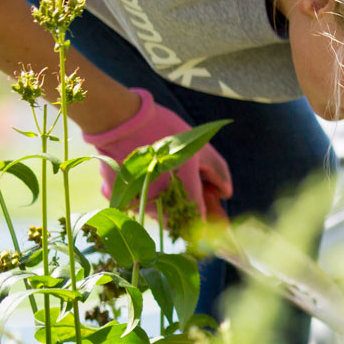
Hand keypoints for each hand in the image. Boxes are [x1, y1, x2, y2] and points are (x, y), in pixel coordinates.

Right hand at [83, 88, 232, 221]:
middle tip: (185, 182)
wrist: (120, 121)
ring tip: (163, 173)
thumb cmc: (164, 131)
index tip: (206, 201)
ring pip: (156, 211)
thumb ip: (218, 173)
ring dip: (164, 201)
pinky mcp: (117, 198)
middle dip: (185, 207)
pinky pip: (135, 202)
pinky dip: (142, 192)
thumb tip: (226, 193)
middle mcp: (160, 207)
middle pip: (179, 219)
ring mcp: (137, 204)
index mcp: (185, 196)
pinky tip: (143, 172)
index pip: (201, 222)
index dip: (206, 214)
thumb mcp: (200, 147)